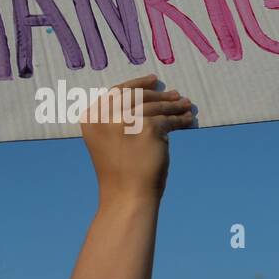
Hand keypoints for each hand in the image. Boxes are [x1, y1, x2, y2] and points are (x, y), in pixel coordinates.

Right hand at [80, 74, 192, 204]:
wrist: (126, 198)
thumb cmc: (119, 175)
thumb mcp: (108, 142)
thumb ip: (117, 120)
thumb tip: (150, 98)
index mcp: (91, 118)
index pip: (116, 92)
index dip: (137, 84)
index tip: (154, 80)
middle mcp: (105, 116)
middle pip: (138, 96)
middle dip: (159, 94)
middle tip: (176, 95)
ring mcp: (126, 120)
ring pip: (156, 107)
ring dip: (174, 106)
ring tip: (186, 106)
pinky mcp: (148, 128)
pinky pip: (168, 120)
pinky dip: (180, 120)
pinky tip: (188, 120)